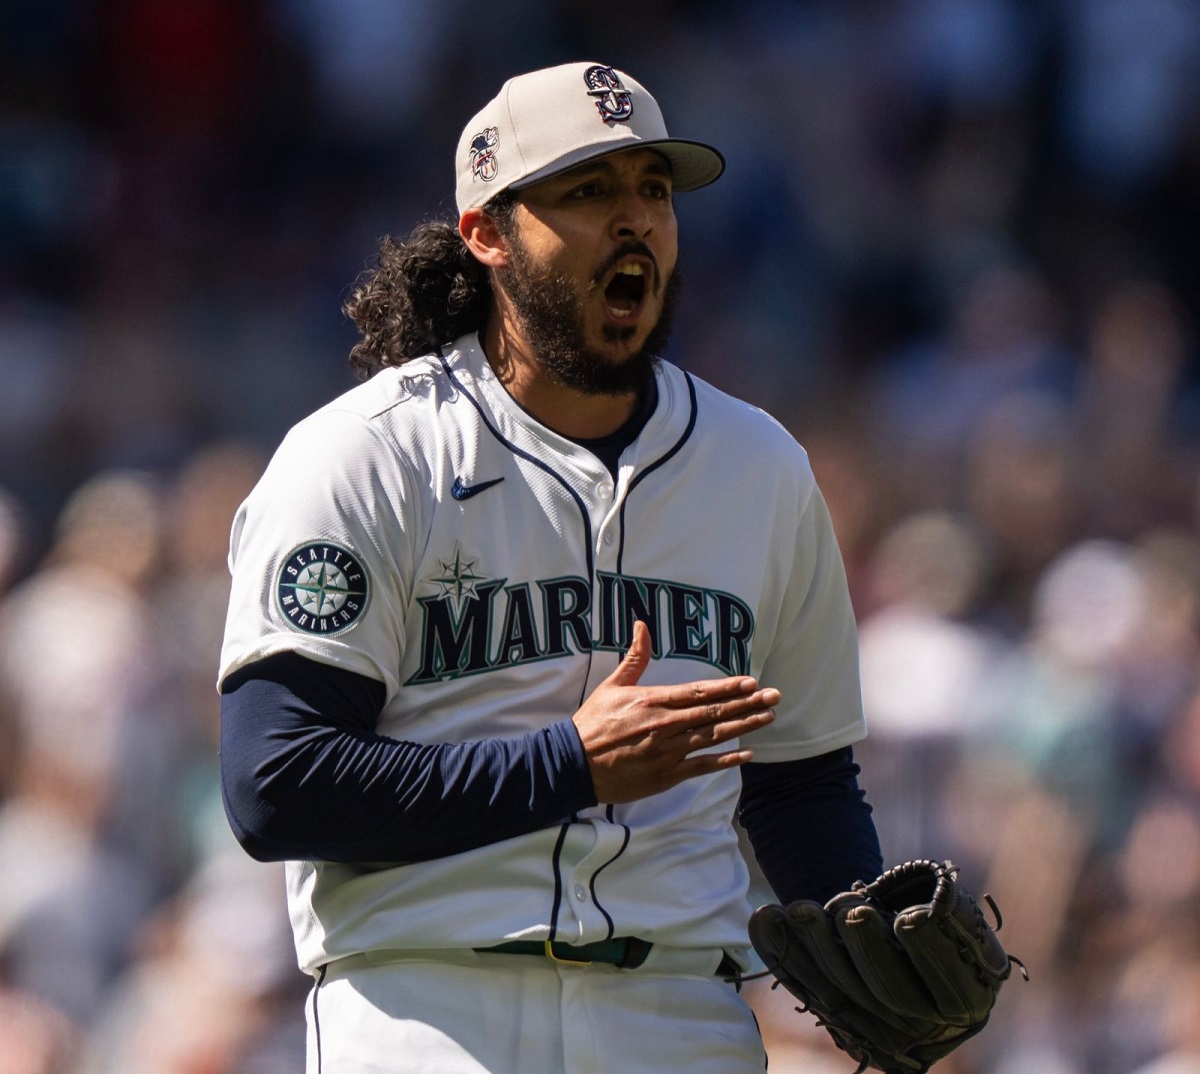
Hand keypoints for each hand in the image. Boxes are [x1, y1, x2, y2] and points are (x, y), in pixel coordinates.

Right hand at [572, 620, 778, 802]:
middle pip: (714, 713)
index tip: (751, 682)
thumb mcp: (612, 685)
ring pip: (714, 737)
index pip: (699, 692)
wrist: (574, 763)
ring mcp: (668, 752)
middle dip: (748, 704)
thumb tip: (642, 625)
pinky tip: (747, 754)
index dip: (728, 687)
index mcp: (654, 702)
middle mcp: (666, 726)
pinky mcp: (666, 775)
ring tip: (768, 717)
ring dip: (744, 727)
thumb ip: (635, 657)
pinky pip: (703, 766)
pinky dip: (726, 760)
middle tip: (774, 696)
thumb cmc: (593, 723)